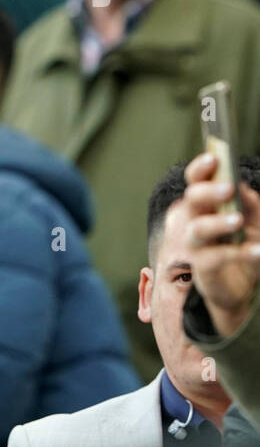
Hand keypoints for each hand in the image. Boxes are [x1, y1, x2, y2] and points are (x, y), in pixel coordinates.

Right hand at [183, 151, 259, 336]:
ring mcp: (197, 244)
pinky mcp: (203, 266)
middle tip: (228, 189)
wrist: (240, 287)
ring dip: (218, 222)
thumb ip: (251, 206)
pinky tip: (257, 251)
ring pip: (198, 228)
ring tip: (237, 221)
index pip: (197, 181)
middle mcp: (197, 220)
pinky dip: (239, 252)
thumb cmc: (244, 249)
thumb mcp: (256, 224)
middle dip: (207, 192)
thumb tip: (244, 188)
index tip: (213, 159)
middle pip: (192, 200)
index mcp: (208, 205)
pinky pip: (216, 256)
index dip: (201, 169)